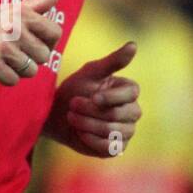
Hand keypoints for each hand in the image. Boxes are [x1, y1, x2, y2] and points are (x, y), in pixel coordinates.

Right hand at [0, 0, 62, 86]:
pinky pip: (14, 80)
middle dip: (32, 59)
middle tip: (14, 53)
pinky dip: (5, 78)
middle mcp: (14, 27)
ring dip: (18, 70)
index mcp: (21, 13)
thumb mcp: (5, 9)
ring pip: (31, 70)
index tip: (35, 44)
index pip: (55, 32)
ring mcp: (3, 46)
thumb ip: (33, 6)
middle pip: (44, 55)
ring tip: (3, 60)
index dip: (48, 42)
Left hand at [42, 40, 140, 156]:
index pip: (131, 94)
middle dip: (91, 111)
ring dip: (86, 124)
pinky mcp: (116, 148)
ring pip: (111, 131)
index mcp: (130, 91)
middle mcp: (133, 111)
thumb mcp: (91, 72)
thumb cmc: (76, 89)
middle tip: (73, 105)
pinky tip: (79, 132)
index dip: (111, 97)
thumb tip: (134, 44)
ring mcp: (127, 131)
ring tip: (72, 117)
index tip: (93, 96)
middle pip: (119, 114)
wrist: (58, 114)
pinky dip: (89, 139)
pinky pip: (108, 146)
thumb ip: (113, 61)